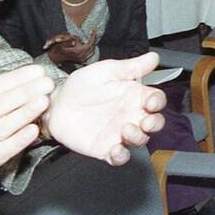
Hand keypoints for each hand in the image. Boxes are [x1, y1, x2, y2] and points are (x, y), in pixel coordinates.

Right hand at [0, 52, 54, 209]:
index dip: (16, 78)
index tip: (36, 71)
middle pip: (2, 103)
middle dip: (26, 91)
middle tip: (48, 82)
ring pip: (4, 125)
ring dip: (25, 113)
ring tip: (44, 102)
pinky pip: (0, 152)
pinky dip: (16, 142)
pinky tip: (32, 133)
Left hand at [43, 53, 167, 165]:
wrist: (56, 103)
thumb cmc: (81, 85)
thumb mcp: (106, 71)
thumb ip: (131, 67)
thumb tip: (153, 57)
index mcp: (134, 96)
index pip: (156, 100)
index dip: (158, 102)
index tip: (151, 102)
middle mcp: (131, 115)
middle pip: (154, 123)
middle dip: (155, 124)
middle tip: (146, 121)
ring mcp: (119, 133)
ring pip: (140, 140)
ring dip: (138, 137)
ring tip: (126, 129)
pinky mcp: (105, 148)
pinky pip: (120, 157)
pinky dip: (121, 156)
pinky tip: (115, 149)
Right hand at [44, 32, 97, 65]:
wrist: (55, 58)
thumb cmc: (58, 49)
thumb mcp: (61, 43)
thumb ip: (67, 41)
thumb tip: (74, 41)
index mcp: (77, 52)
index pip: (90, 44)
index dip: (92, 37)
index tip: (93, 30)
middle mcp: (81, 57)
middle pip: (92, 47)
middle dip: (94, 39)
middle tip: (94, 32)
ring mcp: (81, 60)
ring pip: (92, 52)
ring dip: (93, 44)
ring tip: (93, 36)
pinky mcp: (81, 61)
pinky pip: (90, 55)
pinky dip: (92, 49)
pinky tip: (90, 44)